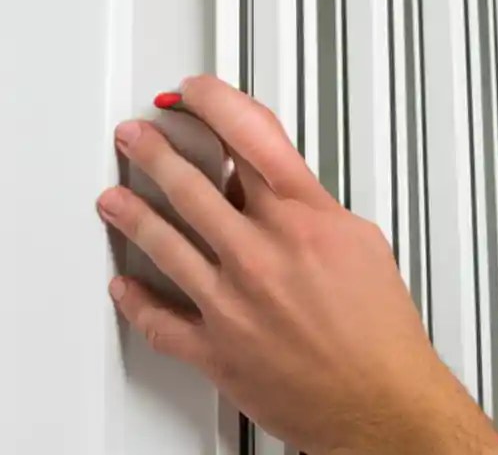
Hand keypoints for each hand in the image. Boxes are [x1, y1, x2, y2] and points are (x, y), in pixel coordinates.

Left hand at [98, 76, 497, 454]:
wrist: (384, 404)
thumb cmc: (381, 334)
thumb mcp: (360, 240)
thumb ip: (307, 201)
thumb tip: (269, 177)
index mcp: (304, 220)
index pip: (248, 135)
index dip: (212, 103)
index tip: (194, 93)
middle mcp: (263, 253)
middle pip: (190, 183)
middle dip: (153, 151)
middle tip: (135, 137)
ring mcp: (233, 302)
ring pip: (163, 241)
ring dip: (130, 212)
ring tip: (113, 197)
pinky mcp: (216, 350)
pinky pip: (159, 321)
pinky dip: (135, 301)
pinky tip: (123, 285)